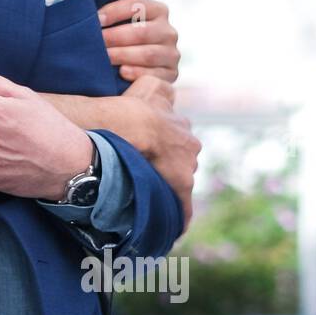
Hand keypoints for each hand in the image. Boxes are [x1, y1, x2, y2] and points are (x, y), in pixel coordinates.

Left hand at [99, 0, 179, 83]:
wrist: (126, 65)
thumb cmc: (117, 31)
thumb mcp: (118, 9)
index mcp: (157, 10)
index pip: (137, 5)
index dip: (114, 11)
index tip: (95, 19)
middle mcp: (168, 31)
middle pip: (142, 32)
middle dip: (114, 37)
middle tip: (94, 42)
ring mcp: (171, 54)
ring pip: (148, 54)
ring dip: (122, 55)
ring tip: (103, 57)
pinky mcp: (170, 75)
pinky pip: (155, 75)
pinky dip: (137, 73)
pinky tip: (121, 72)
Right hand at [101, 76, 199, 227]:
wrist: (125, 124)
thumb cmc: (128, 107)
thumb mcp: (148, 85)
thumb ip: (160, 90)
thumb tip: (169, 90)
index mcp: (182, 126)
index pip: (176, 143)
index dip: (163, 152)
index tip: (151, 160)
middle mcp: (190, 145)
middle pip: (180, 163)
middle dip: (167, 171)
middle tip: (145, 181)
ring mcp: (186, 165)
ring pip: (179, 181)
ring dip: (167, 190)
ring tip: (149, 202)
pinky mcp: (179, 184)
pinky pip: (181, 204)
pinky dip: (178, 215)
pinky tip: (172, 229)